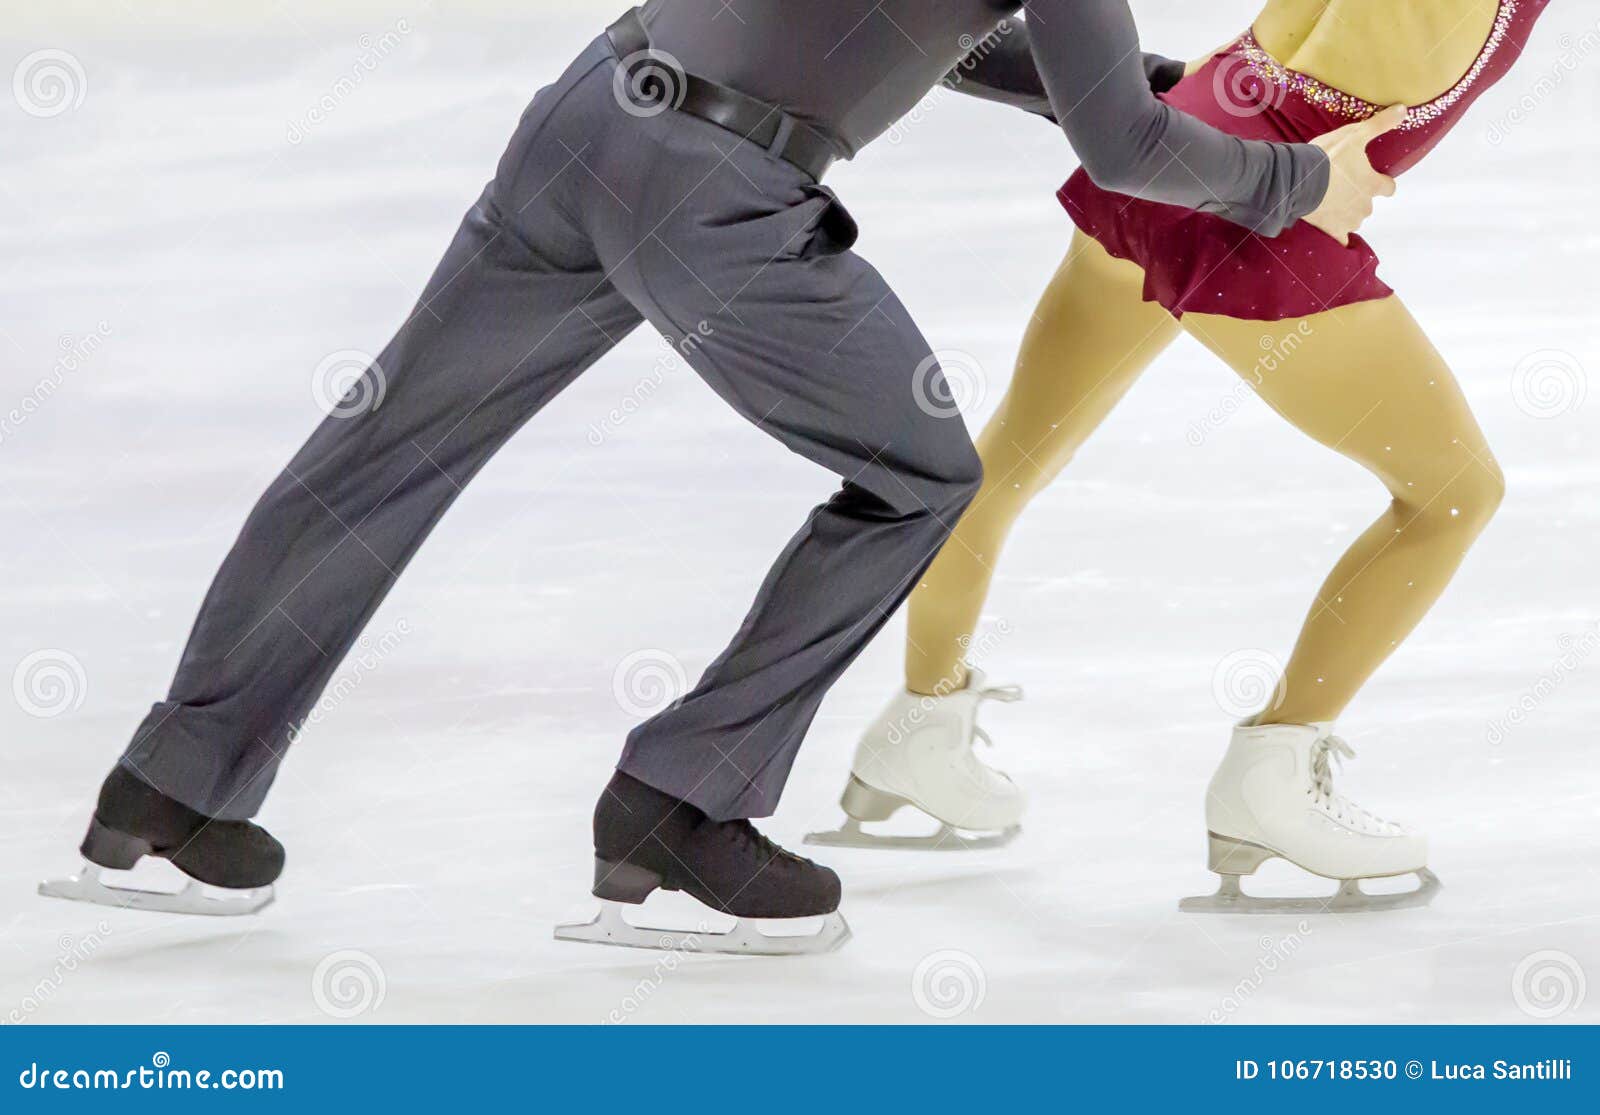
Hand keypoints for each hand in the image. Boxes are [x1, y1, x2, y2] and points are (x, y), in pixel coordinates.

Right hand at [1302, 104, 1407, 245]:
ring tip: (1329, 202)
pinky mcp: (1333, 230)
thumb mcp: (1354, 135)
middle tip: (1342, 187)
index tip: (1373, 179)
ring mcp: (1349, 220)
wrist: (1298, 180)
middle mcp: (1366, 205)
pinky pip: (1341, 240)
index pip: (1389, 188)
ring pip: (1354, 219)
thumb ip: (1380, 124)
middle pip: (1369, 204)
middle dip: (1359, 197)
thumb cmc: (1328, 157)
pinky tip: (1331, 229)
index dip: (1382, 183)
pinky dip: (1338, 236)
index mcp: (1373, 184)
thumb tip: (1403, 109)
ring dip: (1346, 212)